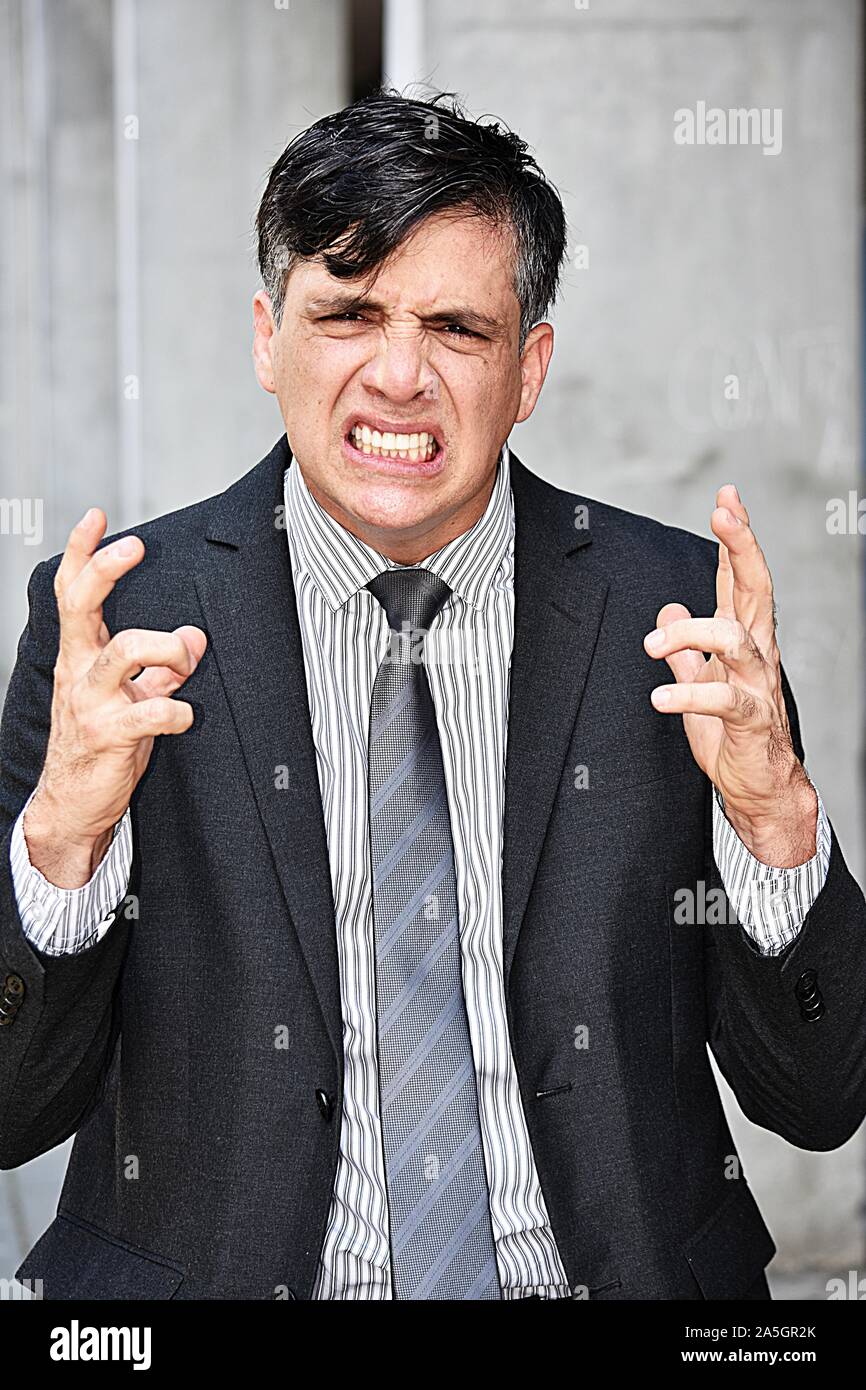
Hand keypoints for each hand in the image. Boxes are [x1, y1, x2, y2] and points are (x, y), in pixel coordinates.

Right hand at [24, 508, 206, 886]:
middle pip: (81, 606)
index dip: (81, 553)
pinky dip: (177, 711)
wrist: (72, 806)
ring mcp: (90, 703)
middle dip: (105, 570)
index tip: (96, 516)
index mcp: (81, 656)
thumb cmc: (103, 745)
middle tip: (134, 546)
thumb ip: (163, 667)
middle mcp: (79, 672)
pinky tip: (186, 717)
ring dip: (165, 645)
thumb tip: (196, 638)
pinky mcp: (109, 736)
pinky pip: (149, 712)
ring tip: (185, 654)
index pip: (72, 594)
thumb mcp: (132, 697)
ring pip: (122, 651)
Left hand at [643, 484, 816, 867]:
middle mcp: (757, 654)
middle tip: (724, 512)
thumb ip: (685, 647)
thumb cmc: (732, 736)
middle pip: (757, 589)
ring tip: (652, 642)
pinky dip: (688, 696)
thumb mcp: (700, 682)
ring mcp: (758, 685)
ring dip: (690, 631)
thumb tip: (669, 606)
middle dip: (742, 546)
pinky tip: (659, 698)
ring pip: (736, 639)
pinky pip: (723, 700)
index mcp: (745, 640)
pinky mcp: (751, 720)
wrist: (760, 787)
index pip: (742, 579)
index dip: (736, 538)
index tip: (727, 497)